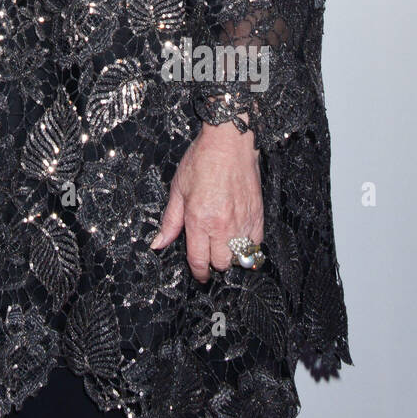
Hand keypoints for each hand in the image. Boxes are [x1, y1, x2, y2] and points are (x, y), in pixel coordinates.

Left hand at [150, 120, 262, 281]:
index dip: (198, 273)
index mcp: (199, 220)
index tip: (198, 274)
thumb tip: (158, 244)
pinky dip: (248, 245)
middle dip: (214, 263)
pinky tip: (239, 235)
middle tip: (210, 253)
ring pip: (240, 257)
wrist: (229, 143)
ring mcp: (242, 221)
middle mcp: (222, 225)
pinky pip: (256, 243)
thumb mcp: (178, 189)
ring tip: (224, 244)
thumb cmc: (201, 161)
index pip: (199, 260)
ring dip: (232, 255)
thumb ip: (170, 221)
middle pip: (221, 264)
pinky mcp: (258, 215)